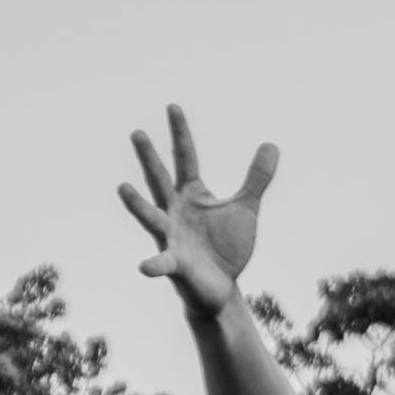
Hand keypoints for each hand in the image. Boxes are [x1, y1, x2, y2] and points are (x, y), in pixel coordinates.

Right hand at [119, 107, 277, 316]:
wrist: (221, 287)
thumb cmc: (226, 247)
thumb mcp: (245, 207)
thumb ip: (257, 177)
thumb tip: (271, 144)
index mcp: (192, 195)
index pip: (185, 157)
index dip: (181, 133)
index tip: (173, 106)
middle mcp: (175, 211)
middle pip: (160, 180)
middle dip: (149, 158)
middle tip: (137, 133)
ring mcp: (171, 237)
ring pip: (151, 217)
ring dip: (137, 204)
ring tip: (123, 187)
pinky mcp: (176, 264)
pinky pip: (162, 263)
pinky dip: (154, 264)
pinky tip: (144, 266)